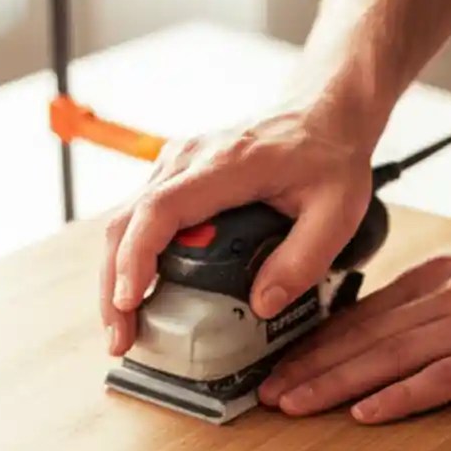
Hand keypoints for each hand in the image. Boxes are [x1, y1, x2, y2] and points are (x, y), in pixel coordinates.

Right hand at [100, 105, 376, 355]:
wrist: (326, 110)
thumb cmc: (331, 155)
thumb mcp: (338, 212)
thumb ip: (303, 260)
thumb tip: (261, 306)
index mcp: (227, 165)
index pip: (161, 210)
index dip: (136, 258)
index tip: (128, 302)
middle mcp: (188, 160)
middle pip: (125, 222)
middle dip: (112, 285)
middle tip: (120, 339)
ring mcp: (177, 164)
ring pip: (124, 221)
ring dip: (114, 275)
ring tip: (123, 328)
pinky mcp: (177, 174)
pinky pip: (140, 217)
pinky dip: (130, 258)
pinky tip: (137, 294)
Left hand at [257, 234, 450, 423]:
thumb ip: (441, 291)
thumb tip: (394, 317)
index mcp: (442, 273)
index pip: (364, 312)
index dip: (317, 341)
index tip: (280, 364)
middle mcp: (450, 292)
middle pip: (364, 335)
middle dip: (309, 365)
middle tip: (266, 393)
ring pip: (389, 356)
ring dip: (335, 382)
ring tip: (295, 406)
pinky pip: (442, 378)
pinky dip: (400, 396)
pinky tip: (366, 412)